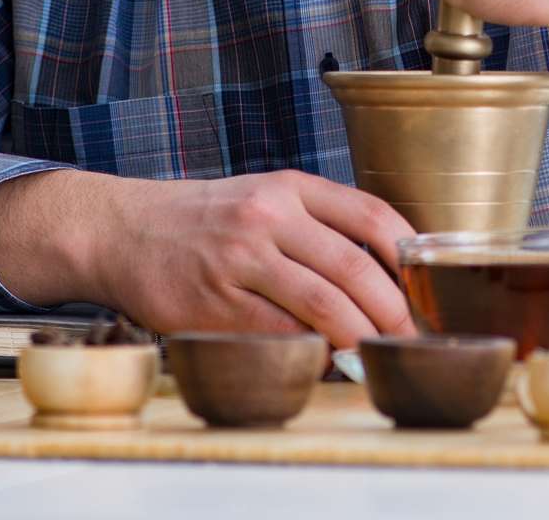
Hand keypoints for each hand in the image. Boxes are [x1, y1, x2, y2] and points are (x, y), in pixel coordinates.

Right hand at [0, 168, 416, 346]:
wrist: (124, 230)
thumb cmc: (207, 219)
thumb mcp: (265, 197)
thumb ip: (319, 224)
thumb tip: (385, 273)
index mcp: (289, 188)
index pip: (369, 215)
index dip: (407, 254)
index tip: (424, 286)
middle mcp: (267, 217)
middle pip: (353, 266)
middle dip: (392, 309)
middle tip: (410, 335)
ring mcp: (239, 260)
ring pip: (320, 304)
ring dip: (358, 336)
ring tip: (378, 353)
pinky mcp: (214, 304)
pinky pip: (277, 334)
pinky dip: (309, 352)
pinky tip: (325, 359)